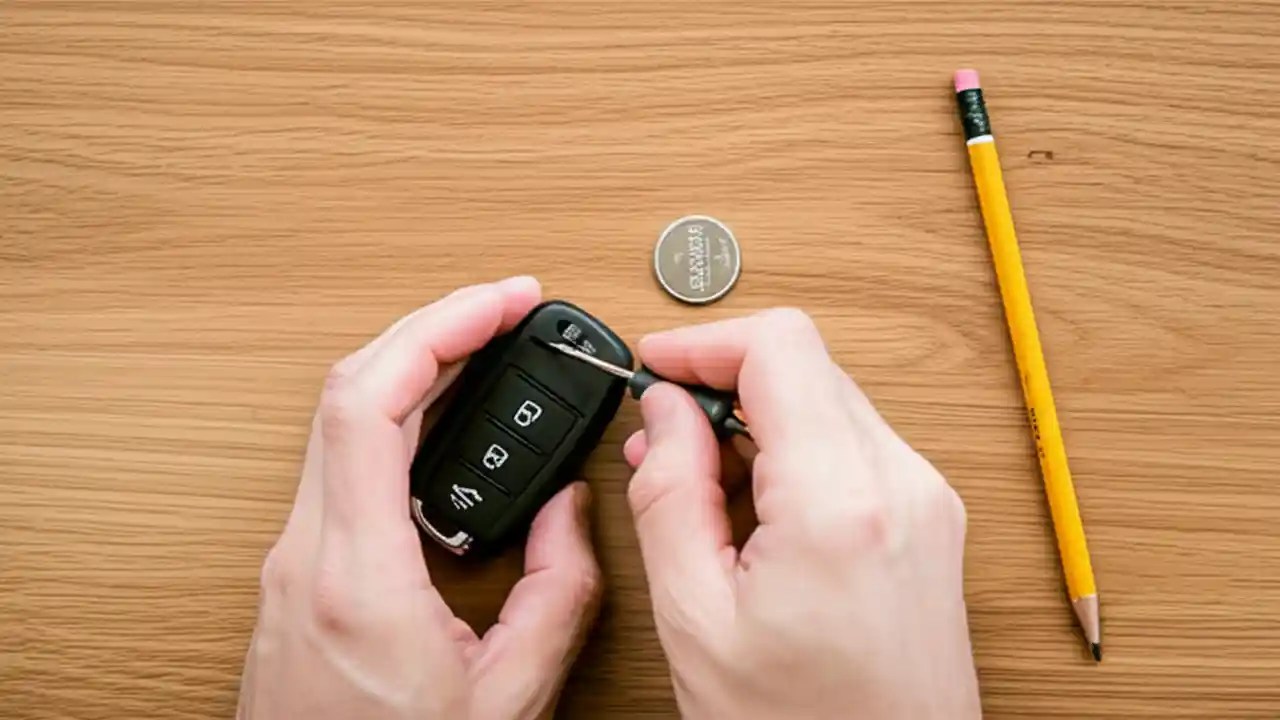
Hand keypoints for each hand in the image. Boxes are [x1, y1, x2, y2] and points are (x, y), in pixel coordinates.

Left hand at [237, 277, 601, 719]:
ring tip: (485, 347)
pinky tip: (442, 415)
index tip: (501, 300)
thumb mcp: (507, 698)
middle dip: (434, 326)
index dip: (439, 326)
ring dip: (413, 365)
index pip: (371, 401)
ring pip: (338, 419)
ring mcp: (289, 558)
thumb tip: (571, 514)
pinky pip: (339, 459)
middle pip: (349, 389)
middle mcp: (304, 553)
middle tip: (505, 308)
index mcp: (354, 574)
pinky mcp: (295, 570)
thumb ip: (558, 595)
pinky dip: (396, 415)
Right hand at [623, 309, 981, 719]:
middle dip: (725, 385)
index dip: (704, 343)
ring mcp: (928, 501)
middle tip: (665, 439)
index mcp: (842, 501)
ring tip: (706, 489)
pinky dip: (796, 454)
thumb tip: (663, 414)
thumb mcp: (697, 618)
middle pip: (806, 367)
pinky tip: (757, 509)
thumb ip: (669, 495)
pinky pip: (855, 444)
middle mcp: (904, 485)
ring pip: (829, 400)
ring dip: (759, 422)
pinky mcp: (931, 520)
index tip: (657, 366)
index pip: (780, 347)